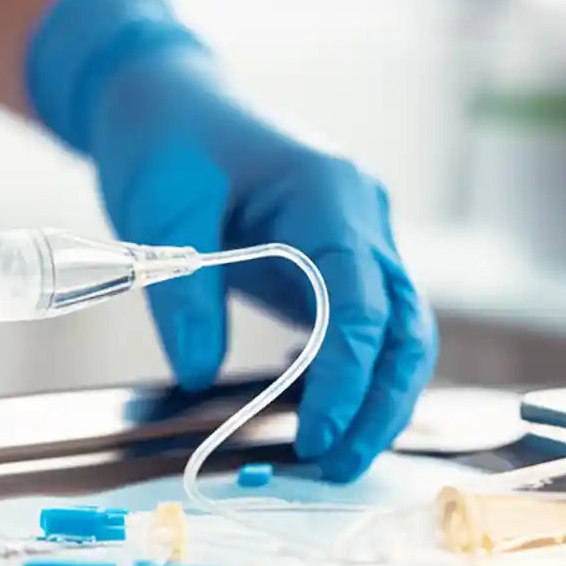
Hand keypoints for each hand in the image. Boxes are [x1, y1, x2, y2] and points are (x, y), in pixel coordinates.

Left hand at [29, 0, 436, 480]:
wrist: (164, 100)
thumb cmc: (165, 141)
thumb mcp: (162, 209)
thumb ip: (184, 292)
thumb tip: (198, 373)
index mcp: (330, 194)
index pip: (363, 299)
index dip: (348, 374)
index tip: (320, 432)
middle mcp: (359, 218)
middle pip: (403, 324)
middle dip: (380, 401)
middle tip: (337, 465)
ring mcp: (351, 239)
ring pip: (394, 330)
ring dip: (373, 395)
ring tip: (332, 455)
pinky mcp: (328, 261)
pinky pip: (359, 324)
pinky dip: (348, 371)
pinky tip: (318, 411)